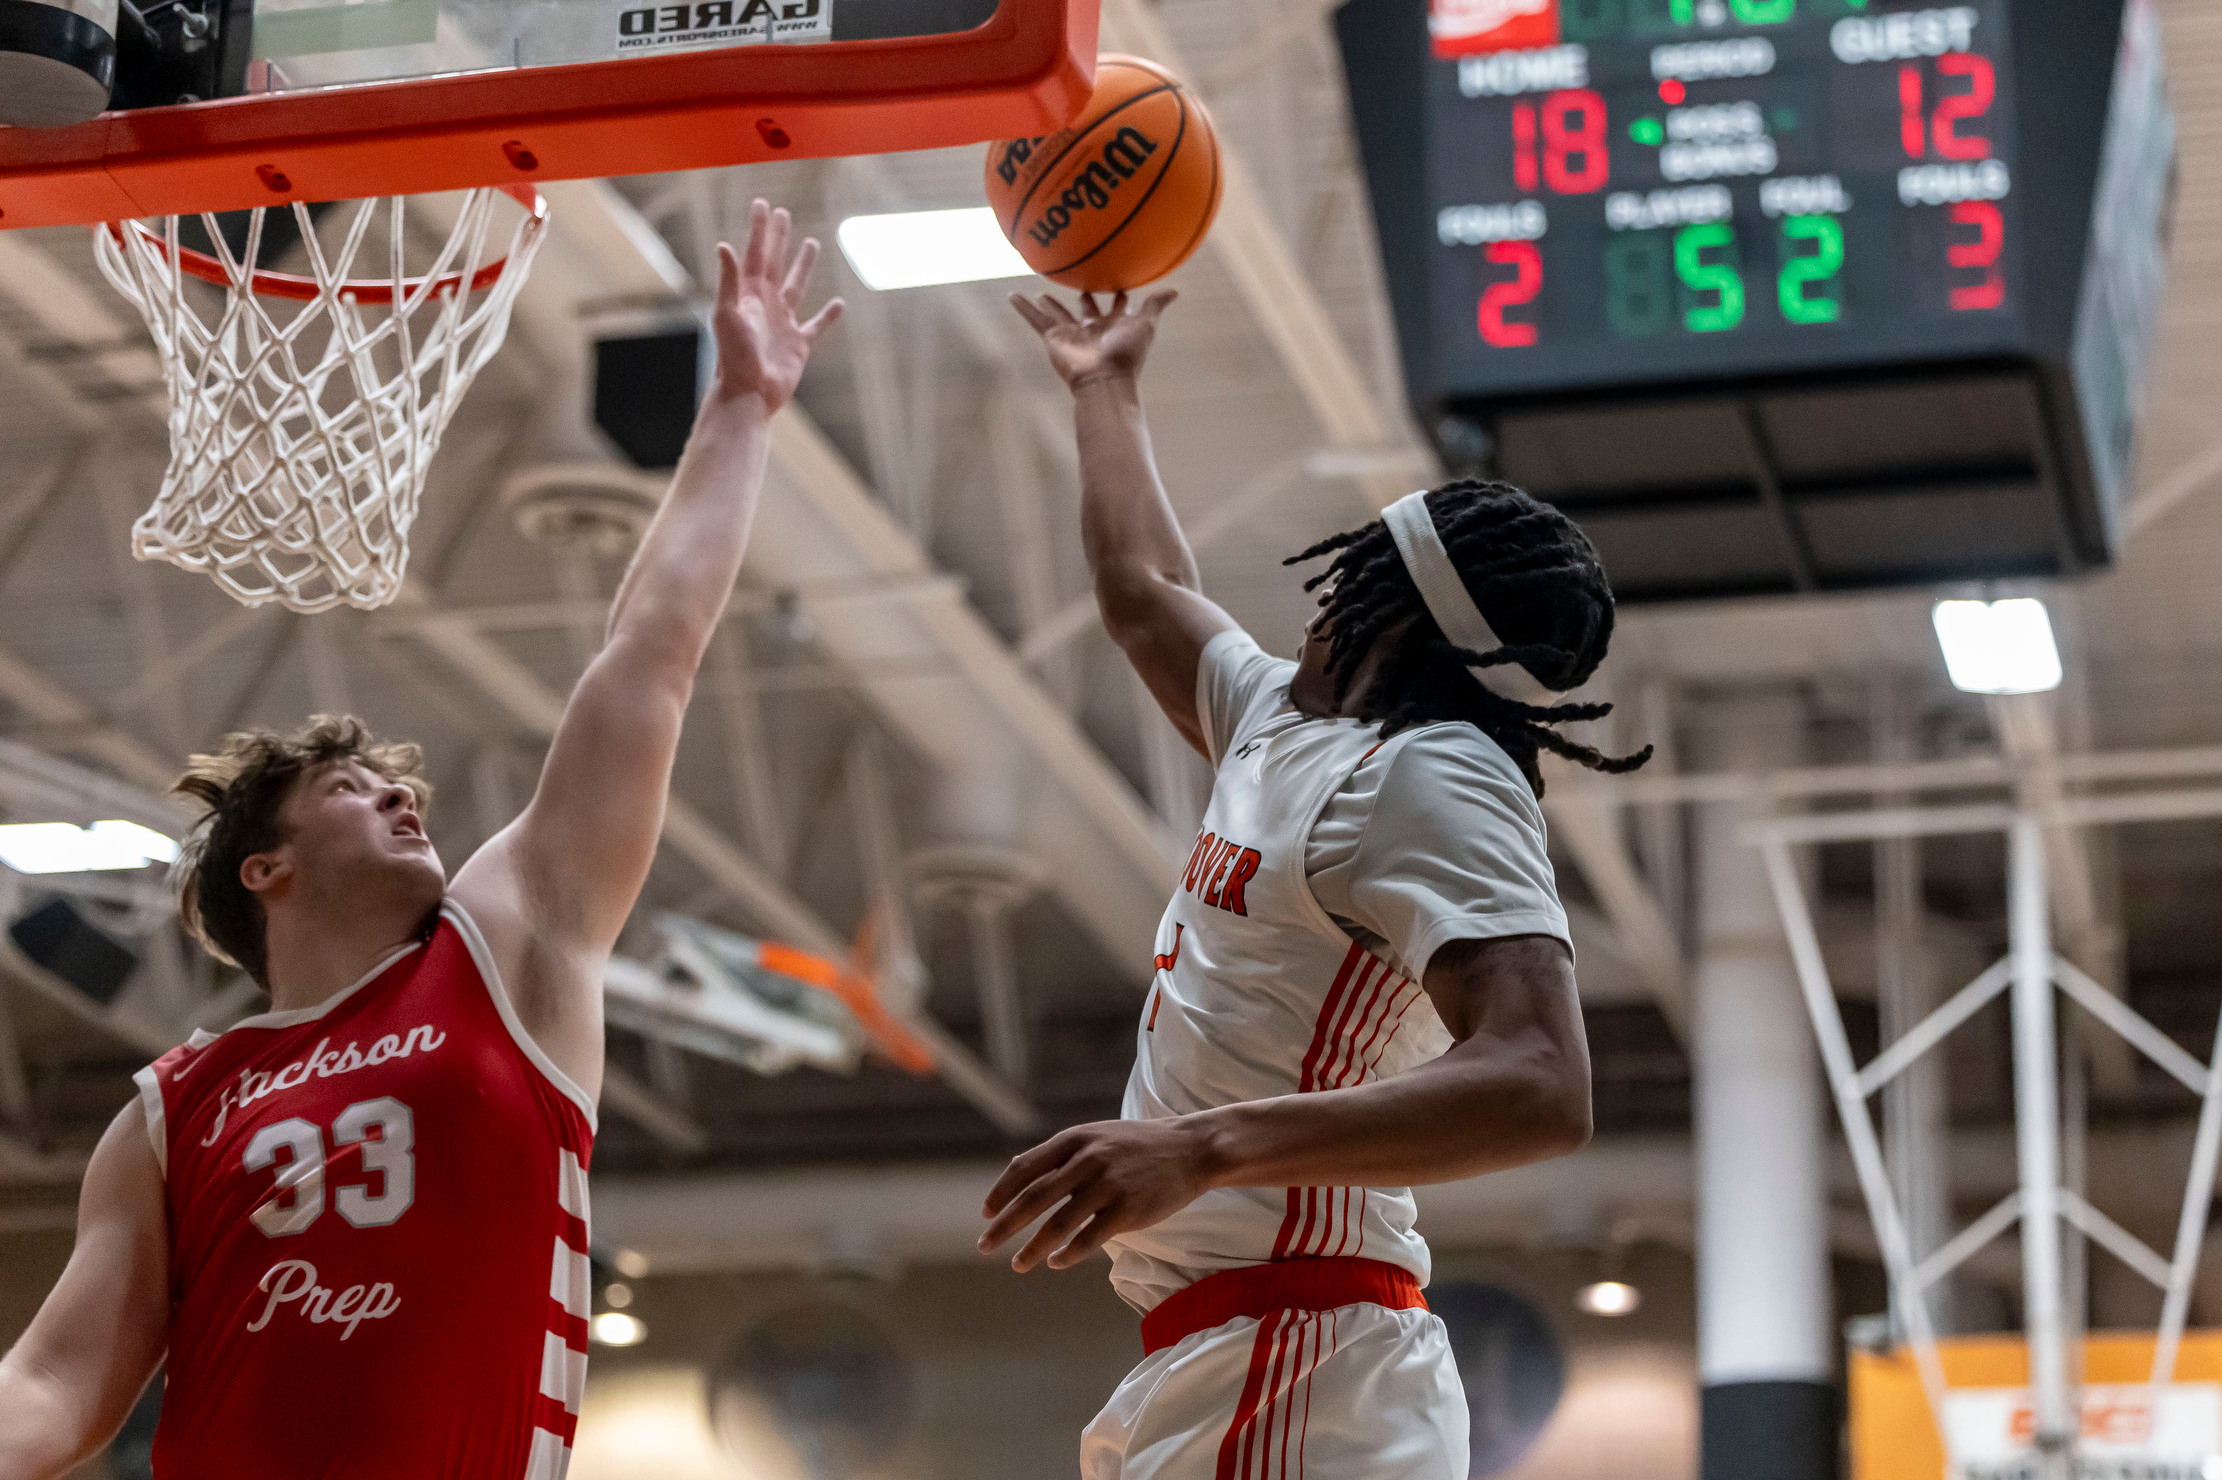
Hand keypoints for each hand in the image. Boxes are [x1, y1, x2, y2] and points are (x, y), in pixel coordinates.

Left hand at [709, 198, 843, 411]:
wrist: (747, 393)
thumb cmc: (733, 356)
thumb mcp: (727, 314)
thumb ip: (728, 280)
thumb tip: (724, 246)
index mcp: (748, 294)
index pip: (755, 252)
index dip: (759, 228)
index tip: (763, 204)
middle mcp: (766, 304)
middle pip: (774, 262)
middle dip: (778, 237)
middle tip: (784, 212)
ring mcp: (783, 323)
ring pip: (796, 286)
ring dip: (804, 266)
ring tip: (812, 244)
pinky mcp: (799, 345)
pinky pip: (817, 326)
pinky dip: (829, 316)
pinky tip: (839, 304)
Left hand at [978, 1115, 1215, 1271]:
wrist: (1190, 1149)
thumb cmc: (1138, 1146)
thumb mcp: (1096, 1136)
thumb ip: (1061, 1153)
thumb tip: (1017, 1169)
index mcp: (1074, 1140)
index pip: (1025, 1168)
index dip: (1001, 1193)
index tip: (986, 1213)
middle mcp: (1086, 1160)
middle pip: (1033, 1198)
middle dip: (1004, 1225)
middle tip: (984, 1246)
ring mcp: (1107, 1185)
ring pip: (1058, 1224)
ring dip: (1032, 1249)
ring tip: (1017, 1265)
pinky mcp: (1128, 1210)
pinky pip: (1089, 1239)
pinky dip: (1067, 1255)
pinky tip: (1055, 1264)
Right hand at [1010, 290, 1176, 391]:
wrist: (1103, 378)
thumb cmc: (1127, 354)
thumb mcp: (1145, 325)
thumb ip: (1155, 306)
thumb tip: (1175, 291)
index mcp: (1115, 325)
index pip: (1117, 306)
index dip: (1118, 295)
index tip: (1118, 280)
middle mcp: (1093, 329)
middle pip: (1087, 309)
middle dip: (1085, 297)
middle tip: (1080, 282)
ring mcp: (1072, 334)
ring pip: (1058, 314)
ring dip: (1050, 303)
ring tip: (1042, 292)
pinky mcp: (1054, 338)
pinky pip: (1035, 320)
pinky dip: (1023, 309)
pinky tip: (1012, 297)